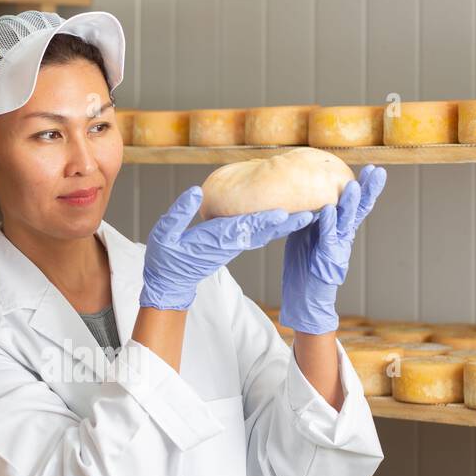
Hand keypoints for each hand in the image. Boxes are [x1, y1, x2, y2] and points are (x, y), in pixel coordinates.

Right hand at [141, 186, 313, 309]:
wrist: (168, 283)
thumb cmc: (164, 259)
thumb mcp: (164, 234)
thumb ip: (179, 213)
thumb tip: (196, 192)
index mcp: (215, 239)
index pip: (245, 227)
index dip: (265, 220)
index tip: (284, 212)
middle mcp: (229, 242)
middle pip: (264, 231)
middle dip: (288, 222)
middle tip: (312, 213)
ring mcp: (232, 244)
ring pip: (265, 233)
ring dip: (287, 225)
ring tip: (309, 214)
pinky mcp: (232, 244)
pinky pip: (258, 235)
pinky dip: (274, 227)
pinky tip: (287, 218)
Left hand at [281, 164, 387, 333]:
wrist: (305, 298)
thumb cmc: (305, 264)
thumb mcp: (309, 233)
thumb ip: (315, 215)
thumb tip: (311, 193)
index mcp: (340, 228)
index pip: (356, 204)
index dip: (366, 187)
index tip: (374, 169)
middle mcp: (343, 236)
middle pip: (359, 210)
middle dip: (369, 191)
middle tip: (378, 172)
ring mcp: (337, 248)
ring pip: (347, 222)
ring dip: (350, 204)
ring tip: (354, 186)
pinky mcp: (325, 259)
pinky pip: (327, 239)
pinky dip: (328, 225)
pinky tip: (329, 211)